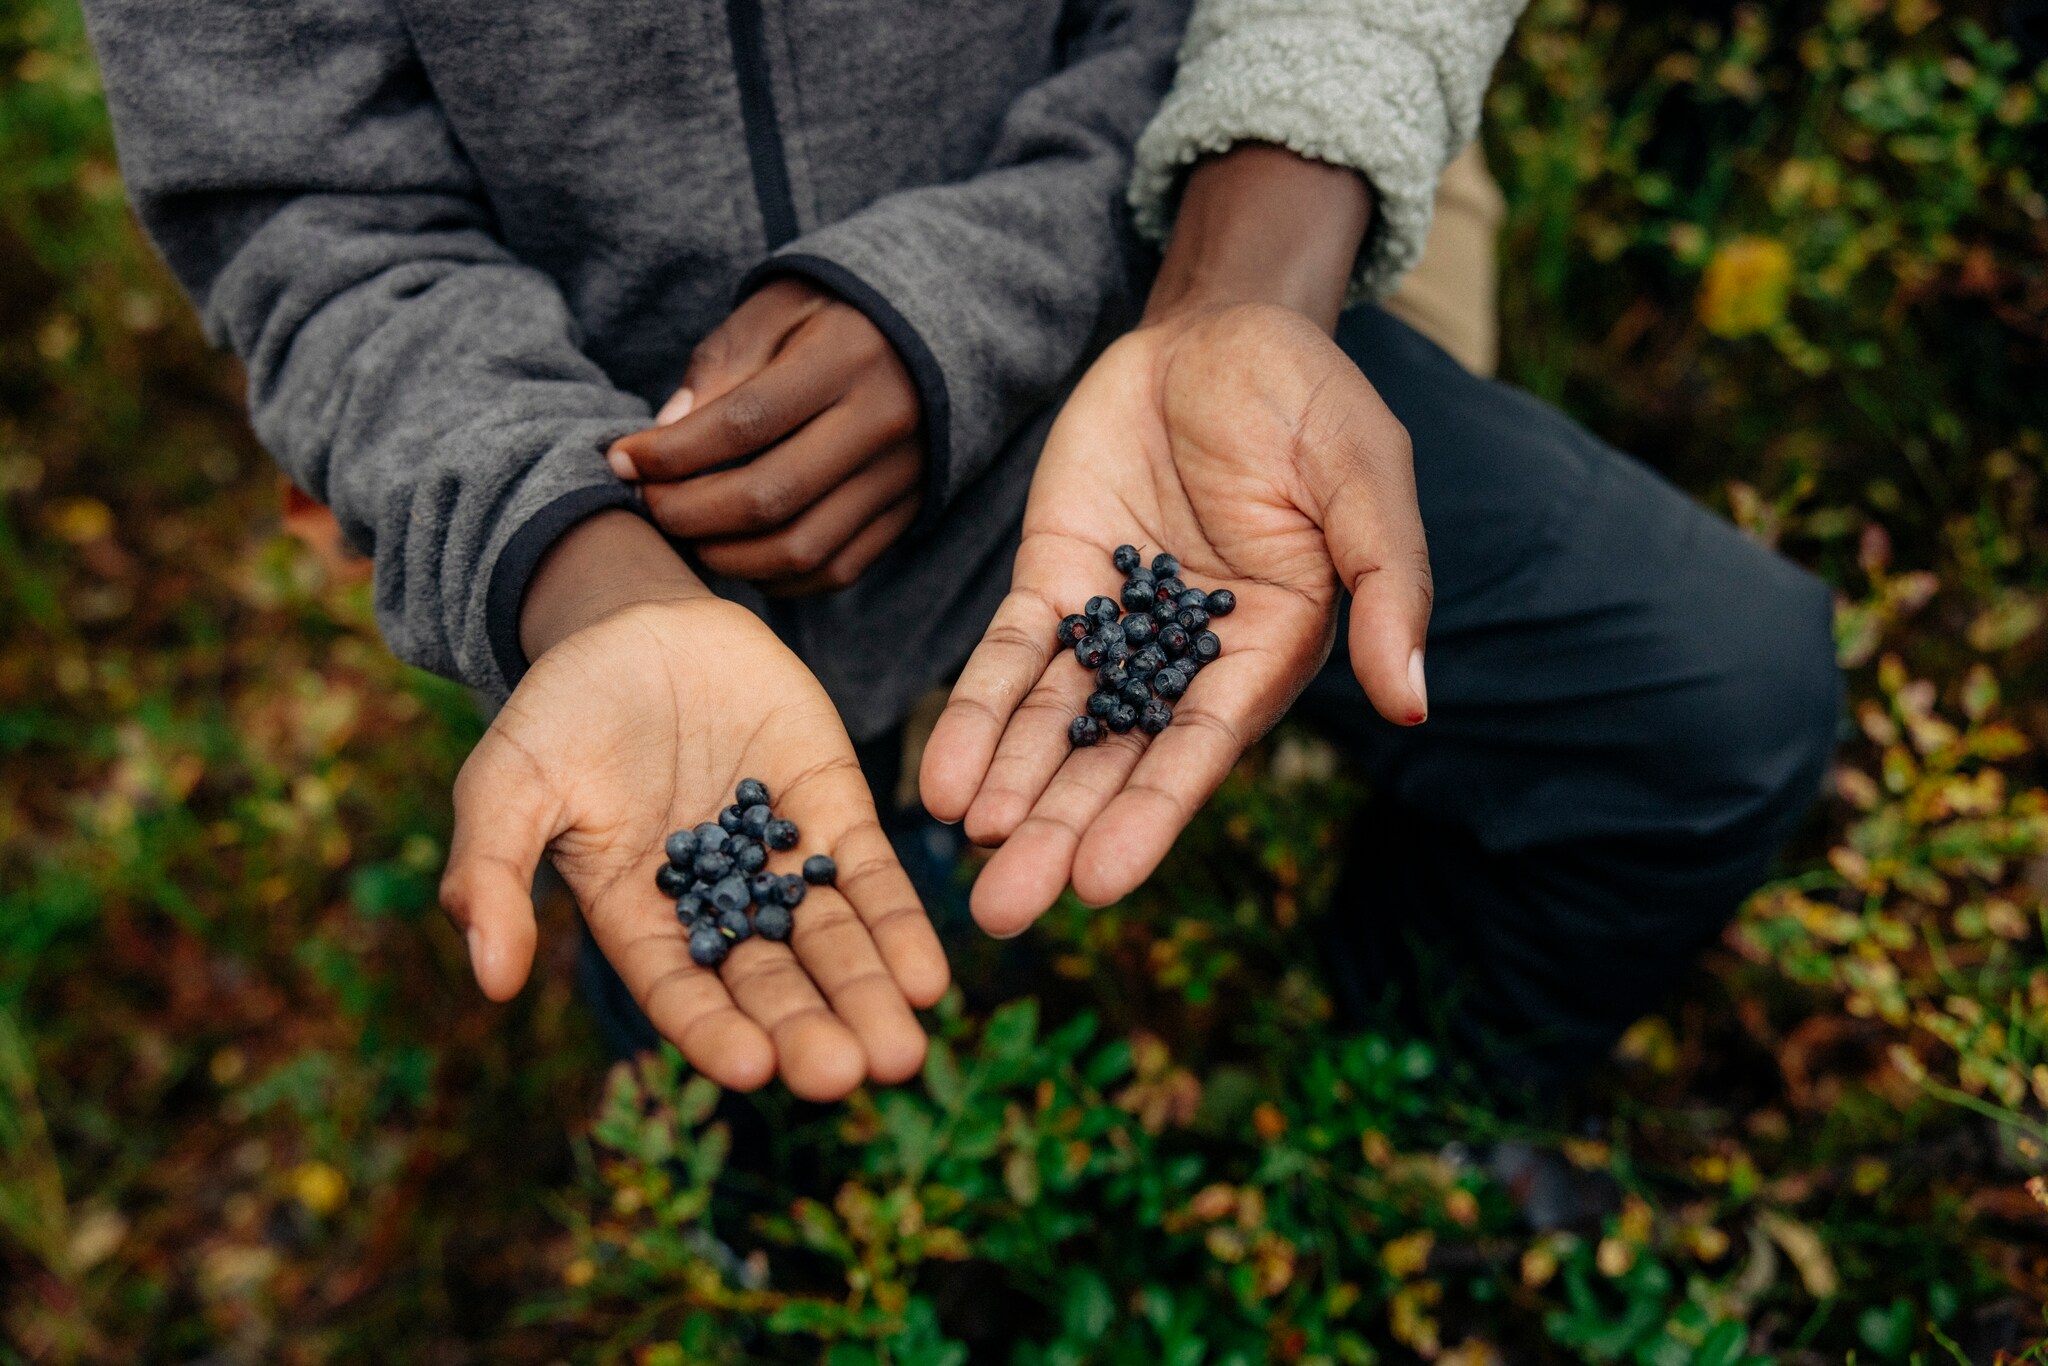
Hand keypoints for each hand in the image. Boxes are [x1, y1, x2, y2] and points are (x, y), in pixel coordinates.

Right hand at [440, 536, 948, 1098]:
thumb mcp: (505, 783)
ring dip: (867, 993)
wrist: (635, 622)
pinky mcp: (831, 808)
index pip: (681, 990)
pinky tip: (929, 975)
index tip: (753, 1068)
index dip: (714, 1030)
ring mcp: (779, 860)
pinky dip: (898, 922)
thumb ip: (490, 874)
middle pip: (769, 982)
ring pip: (830, 941)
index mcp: (638, 917)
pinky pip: (869, 874)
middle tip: (849, 1074)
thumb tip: (492, 982)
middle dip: (810, 1029)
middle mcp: (717, 906)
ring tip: (903, 1048)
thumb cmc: (558, 710)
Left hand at [608, 279, 924, 595]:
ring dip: (727, 557)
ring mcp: (901, 475)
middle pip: (769, 497)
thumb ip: (720, 365)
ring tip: (688, 534)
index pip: (744, 423)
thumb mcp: (774, 309)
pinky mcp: (908, 511)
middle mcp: (883, 422)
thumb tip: (663, 434)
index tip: (622, 460)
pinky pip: (835, 569)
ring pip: (801, 548)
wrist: (933, 333)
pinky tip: (739, 552)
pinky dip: (776, 576)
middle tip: (650, 504)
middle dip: (688, 513)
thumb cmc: (831, 316)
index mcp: (846, 357)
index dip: (671, 453)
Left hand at [918, 303, 1431, 935]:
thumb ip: (1386, 582)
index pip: (1202, 748)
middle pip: (1115, 761)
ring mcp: (1115, 629)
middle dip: (1059, 833)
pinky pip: (1010, 660)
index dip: (1151, 814)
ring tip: (964, 854)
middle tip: (1000, 910)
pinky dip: (978, 715)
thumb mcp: (1364, 475)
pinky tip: (943, 776)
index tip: (1099, 882)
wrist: (1216, 331)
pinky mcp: (1053, 587)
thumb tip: (1415, 699)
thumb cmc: (1309, 400)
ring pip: (1054, 725)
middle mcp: (1187, 663)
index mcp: (1268, 653)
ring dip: (1010, 791)